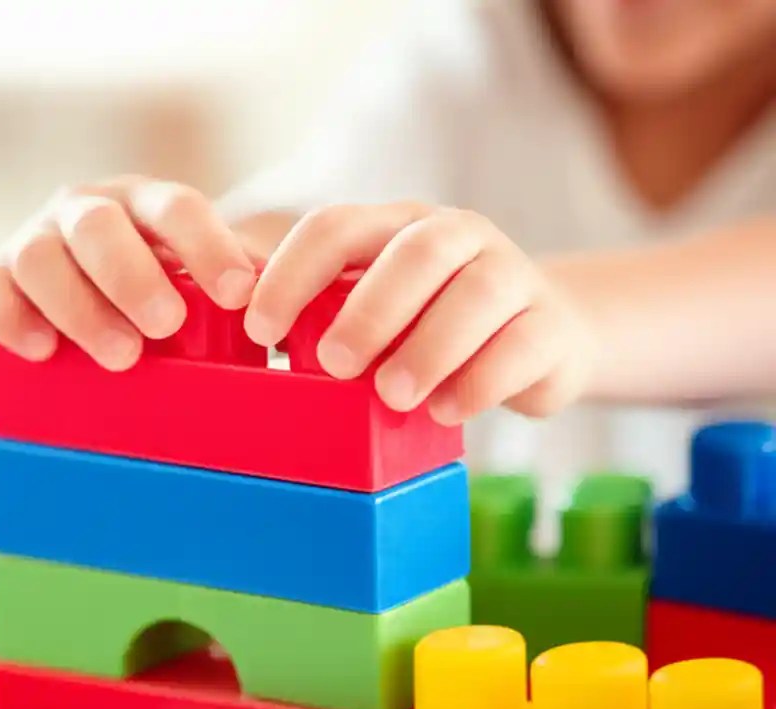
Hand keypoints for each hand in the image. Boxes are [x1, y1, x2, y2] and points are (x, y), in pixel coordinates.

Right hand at [0, 175, 257, 370]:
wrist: (82, 289)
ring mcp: (32, 241)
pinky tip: (43, 351)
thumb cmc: (157, 290)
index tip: (238, 293)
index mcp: (143, 203)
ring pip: (39, 257)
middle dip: (132, 275)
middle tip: (165, 324)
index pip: (175, 207)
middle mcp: (84, 211)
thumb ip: (236, 285)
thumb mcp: (198, 276)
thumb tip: (291, 314)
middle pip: (98, 225)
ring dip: (79, 306)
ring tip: (120, 355)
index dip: (206, 246)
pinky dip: (10, 319)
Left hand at [245, 203, 595, 424]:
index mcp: (396, 226)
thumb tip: (225, 322)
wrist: (541, 340)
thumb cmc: (427, 327)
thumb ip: (313, 311)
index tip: (257, 329)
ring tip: (391, 395)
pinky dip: (480, 380)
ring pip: (478, 292)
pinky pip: (523, 344)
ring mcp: (513, 276)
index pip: (337, 227)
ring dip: (428, 347)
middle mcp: (458, 237)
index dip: (293, 272)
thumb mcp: (370, 310)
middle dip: (370, 309)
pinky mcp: (554, 327)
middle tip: (333, 365)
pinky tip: (445, 410)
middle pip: (417, 252)